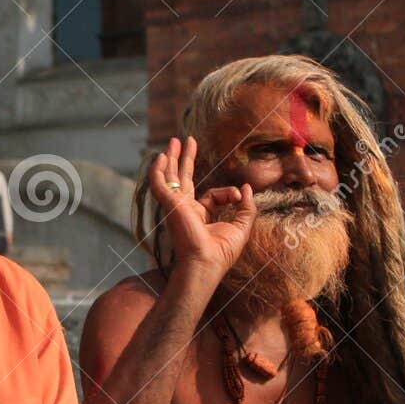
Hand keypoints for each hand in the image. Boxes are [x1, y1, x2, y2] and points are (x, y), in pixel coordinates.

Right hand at [146, 137, 255, 282]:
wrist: (206, 262)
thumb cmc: (222, 251)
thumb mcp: (242, 225)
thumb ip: (246, 206)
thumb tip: (246, 188)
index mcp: (200, 215)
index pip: (212, 194)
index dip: (227, 192)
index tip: (237, 196)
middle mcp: (185, 209)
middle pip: (183, 178)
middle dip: (184, 159)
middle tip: (184, 141)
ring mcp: (176, 206)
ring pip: (171, 177)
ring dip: (171, 158)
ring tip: (173, 141)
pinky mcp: (170, 205)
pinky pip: (160, 184)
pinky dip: (158, 171)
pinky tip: (159, 157)